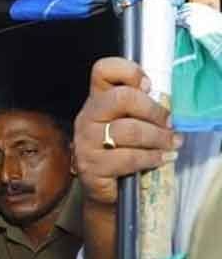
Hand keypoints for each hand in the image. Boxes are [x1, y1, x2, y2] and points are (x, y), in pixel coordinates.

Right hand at [73, 57, 179, 205]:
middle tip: (169, 123)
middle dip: (153, 110)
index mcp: (97, 101)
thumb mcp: (126, 122)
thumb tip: (165, 104)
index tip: (148, 86)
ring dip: (158, 138)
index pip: (102, 70)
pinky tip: (161, 159)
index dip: (128, 71)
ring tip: (172, 143)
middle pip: (121, 98)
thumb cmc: (120, 150)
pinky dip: (151, 158)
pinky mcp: (91, 166)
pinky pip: (128, 158)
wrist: (103, 187)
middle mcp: (87, 117)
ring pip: (129, 130)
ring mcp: (86, 142)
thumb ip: (137, 108)